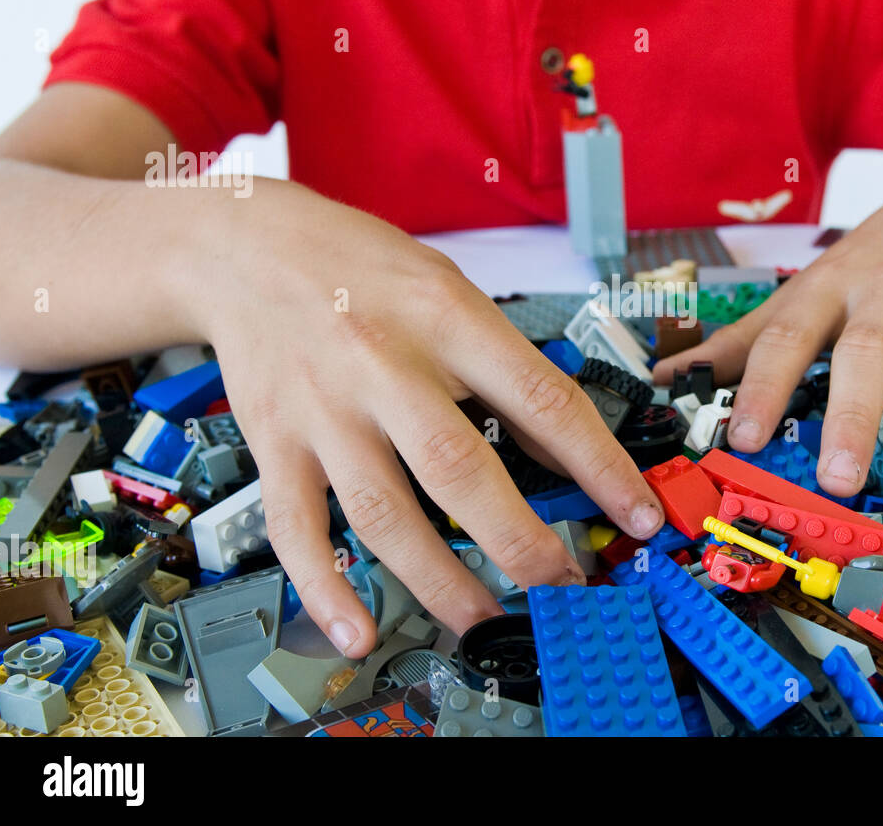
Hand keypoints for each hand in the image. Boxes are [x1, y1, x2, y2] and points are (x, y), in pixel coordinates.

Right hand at [187, 182, 663, 655]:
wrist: (247, 248)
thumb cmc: (363, 269)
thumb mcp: (451, 291)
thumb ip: (501, 364)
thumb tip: (560, 451)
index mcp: (446, 319)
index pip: (542, 400)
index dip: (599, 465)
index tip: (636, 514)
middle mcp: (383, 367)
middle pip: (460, 470)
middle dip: (521, 542)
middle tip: (564, 587)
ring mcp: (323, 411)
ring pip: (383, 513)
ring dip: (440, 581)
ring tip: (486, 622)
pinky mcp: (273, 444)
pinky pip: (296, 530)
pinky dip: (326, 589)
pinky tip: (356, 633)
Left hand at [654, 173, 882, 505]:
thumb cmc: (873, 261)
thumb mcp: (805, 290)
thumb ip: (742, 341)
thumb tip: (668, 379)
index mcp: (831, 286)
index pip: (788, 336)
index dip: (762, 385)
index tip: (744, 437)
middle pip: (868, 351)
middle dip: (851, 416)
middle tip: (837, 479)